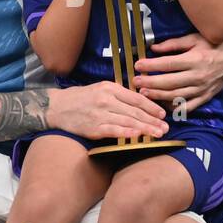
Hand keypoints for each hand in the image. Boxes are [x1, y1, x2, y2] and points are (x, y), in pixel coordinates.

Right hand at [47, 82, 169, 140]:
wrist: (56, 107)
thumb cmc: (80, 98)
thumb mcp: (100, 89)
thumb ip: (119, 94)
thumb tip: (140, 102)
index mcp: (109, 87)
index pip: (136, 98)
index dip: (151, 106)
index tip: (162, 114)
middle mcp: (106, 99)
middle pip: (135, 111)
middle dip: (153, 120)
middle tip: (165, 127)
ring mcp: (100, 114)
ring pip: (128, 121)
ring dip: (146, 128)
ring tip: (158, 133)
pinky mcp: (94, 127)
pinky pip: (114, 130)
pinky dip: (127, 132)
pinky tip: (138, 135)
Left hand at [133, 29, 222, 110]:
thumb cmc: (213, 44)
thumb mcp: (194, 38)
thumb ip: (173, 44)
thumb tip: (154, 48)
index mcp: (195, 59)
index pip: (168, 64)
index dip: (151, 65)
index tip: (138, 65)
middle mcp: (198, 75)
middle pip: (169, 82)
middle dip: (150, 82)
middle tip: (136, 81)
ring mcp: (202, 88)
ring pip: (176, 95)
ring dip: (158, 95)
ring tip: (145, 93)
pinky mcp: (206, 96)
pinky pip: (189, 106)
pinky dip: (176, 108)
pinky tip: (163, 106)